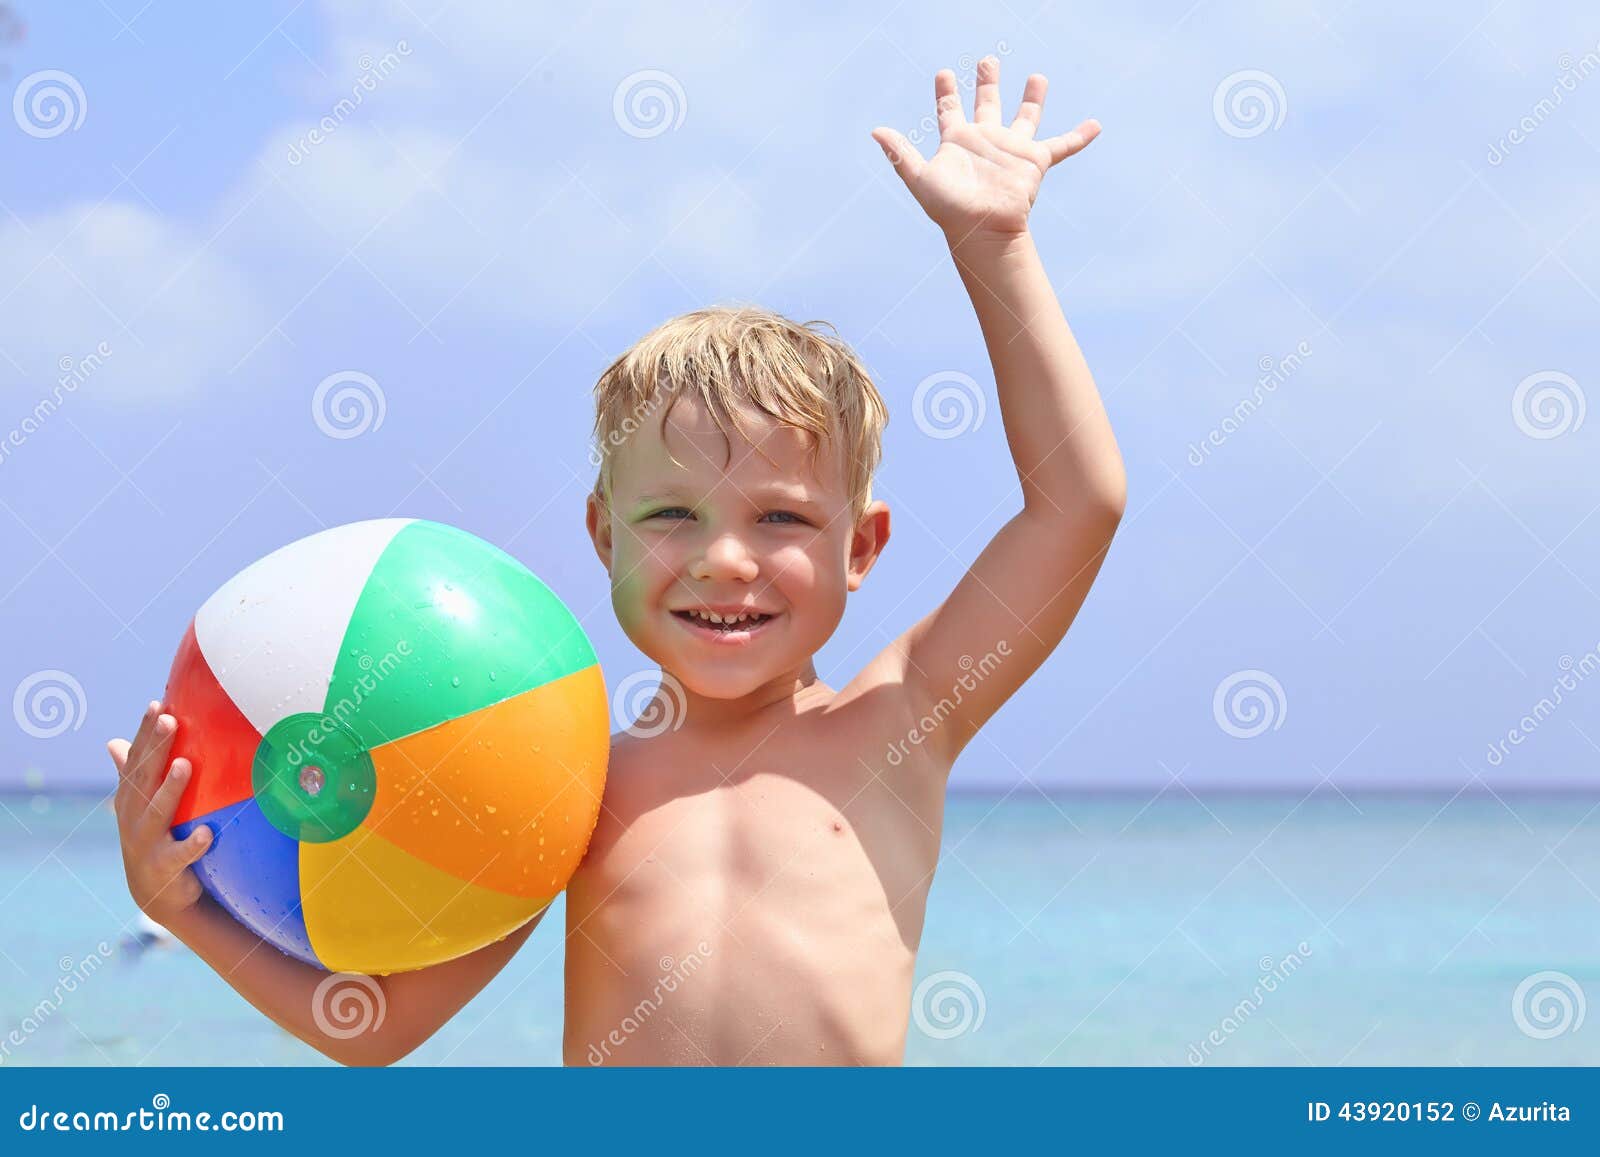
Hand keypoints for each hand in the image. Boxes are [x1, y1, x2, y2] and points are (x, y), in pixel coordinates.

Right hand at [108, 701, 212, 927]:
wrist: (156, 894)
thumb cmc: (154, 839)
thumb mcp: (142, 806)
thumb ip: (132, 774)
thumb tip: (114, 742)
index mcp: (131, 799)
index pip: (136, 759)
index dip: (144, 732)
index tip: (157, 703)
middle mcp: (133, 817)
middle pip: (143, 778)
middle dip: (155, 748)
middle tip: (169, 719)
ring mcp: (146, 843)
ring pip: (157, 812)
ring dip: (170, 789)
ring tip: (184, 764)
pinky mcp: (164, 868)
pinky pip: (179, 855)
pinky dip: (192, 844)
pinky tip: (207, 832)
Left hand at [871, 56, 1098, 245]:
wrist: (983, 230)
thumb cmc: (950, 209)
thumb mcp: (919, 178)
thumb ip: (899, 154)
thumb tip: (876, 131)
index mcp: (958, 141)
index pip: (950, 109)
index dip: (946, 90)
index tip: (944, 73)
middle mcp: (985, 140)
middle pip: (988, 103)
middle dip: (987, 82)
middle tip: (988, 61)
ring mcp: (1011, 149)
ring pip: (1025, 116)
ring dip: (1032, 98)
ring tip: (1038, 76)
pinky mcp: (1034, 161)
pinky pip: (1062, 146)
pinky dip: (1079, 137)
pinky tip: (1096, 124)